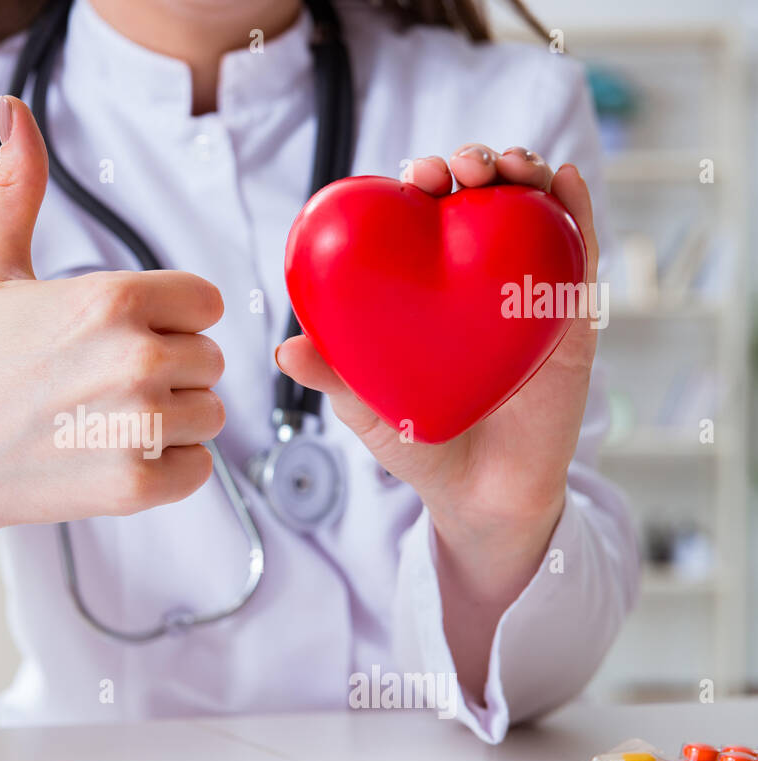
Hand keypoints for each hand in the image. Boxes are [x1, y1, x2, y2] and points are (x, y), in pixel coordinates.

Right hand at [0, 95, 225, 550]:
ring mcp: (138, 426)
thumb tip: (13, 111)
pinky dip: (168, 470)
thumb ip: (16, 188)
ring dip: (172, 421)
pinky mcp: (135, 485)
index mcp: (111, 298)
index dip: (169, 319)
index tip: (120, 336)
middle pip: (210, 359)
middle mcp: (135, 359)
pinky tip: (114, 456)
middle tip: (101, 384)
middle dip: (169, 370)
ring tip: (107, 421)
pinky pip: (200, 469)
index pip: (205, 302)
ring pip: (210, 414)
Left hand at [276, 145, 599, 698]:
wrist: (479, 495)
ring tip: (510, 167)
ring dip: (523, 173)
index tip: (414, 178)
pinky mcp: (571, 318)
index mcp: (428, 285)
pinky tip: (565, 180)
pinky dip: (575, 211)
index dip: (422, 181)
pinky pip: (578, 256)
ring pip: (531, 212)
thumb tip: (283, 348)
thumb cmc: (420, 443)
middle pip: (480, 198)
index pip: (425, 214)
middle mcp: (477, 278)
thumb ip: (331, 374)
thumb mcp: (366, 407)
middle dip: (473, 163)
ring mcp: (527, 292)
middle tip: (461, 171)